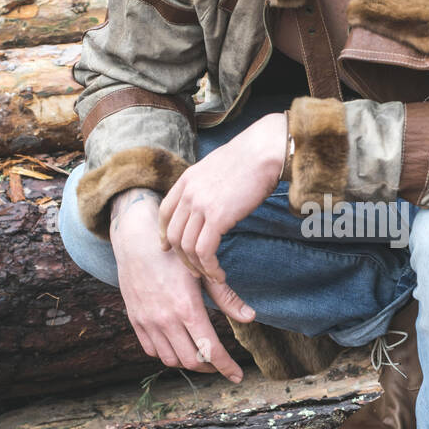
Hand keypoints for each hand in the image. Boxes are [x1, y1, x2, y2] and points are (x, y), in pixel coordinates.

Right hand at [110, 187, 251, 381]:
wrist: (136, 241)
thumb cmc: (175, 255)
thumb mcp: (203, 273)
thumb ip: (226, 298)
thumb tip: (250, 317)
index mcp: (187, 309)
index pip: (210, 350)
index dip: (226, 367)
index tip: (237, 376)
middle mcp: (166, 320)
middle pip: (191, 361)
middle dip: (210, 367)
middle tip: (220, 364)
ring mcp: (148, 322)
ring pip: (170, 359)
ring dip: (188, 362)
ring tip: (200, 355)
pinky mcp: (136, 320)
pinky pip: (152, 350)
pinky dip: (167, 354)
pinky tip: (178, 346)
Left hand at [158, 112, 286, 280]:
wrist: (263, 152)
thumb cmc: (250, 159)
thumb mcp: (217, 167)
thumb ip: (207, 184)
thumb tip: (212, 197)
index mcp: (187, 180)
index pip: (164, 212)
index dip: (164, 233)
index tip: (169, 247)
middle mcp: (189, 193)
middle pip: (174, 234)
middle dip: (182, 257)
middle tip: (195, 269)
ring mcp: (201, 205)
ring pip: (187, 247)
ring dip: (198, 267)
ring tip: (211, 276)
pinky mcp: (217, 217)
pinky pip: (204, 251)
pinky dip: (209, 267)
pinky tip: (219, 273)